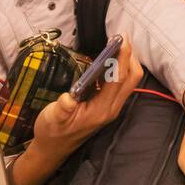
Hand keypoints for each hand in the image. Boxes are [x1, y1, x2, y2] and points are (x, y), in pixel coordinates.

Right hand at [11, 37, 142, 184]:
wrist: (53, 149)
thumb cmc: (52, 132)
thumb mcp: (52, 119)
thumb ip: (61, 109)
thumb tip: (68, 98)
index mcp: (101, 109)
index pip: (118, 79)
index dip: (122, 56)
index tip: (121, 37)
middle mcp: (111, 108)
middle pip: (132, 77)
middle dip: (129, 55)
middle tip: (119, 36)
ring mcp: (112, 107)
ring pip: (130, 80)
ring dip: (127, 60)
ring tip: (116, 42)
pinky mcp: (109, 105)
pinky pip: (122, 83)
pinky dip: (121, 67)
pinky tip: (109, 58)